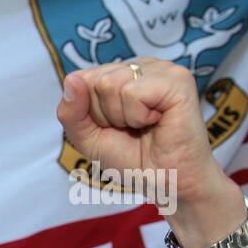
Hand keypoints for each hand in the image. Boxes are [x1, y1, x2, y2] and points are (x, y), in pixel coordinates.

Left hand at [57, 58, 228, 209]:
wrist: (166, 181)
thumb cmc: (132, 158)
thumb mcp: (87, 138)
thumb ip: (70, 112)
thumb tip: (71, 80)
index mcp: (121, 74)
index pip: (80, 79)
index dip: (89, 112)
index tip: (113, 127)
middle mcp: (141, 66)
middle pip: (93, 81)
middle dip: (104, 115)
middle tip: (131, 128)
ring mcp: (161, 69)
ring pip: (109, 84)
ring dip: (121, 117)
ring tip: (144, 125)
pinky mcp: (177, 79)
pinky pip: (133, 92)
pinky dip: (137, 116)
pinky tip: (157, 121)